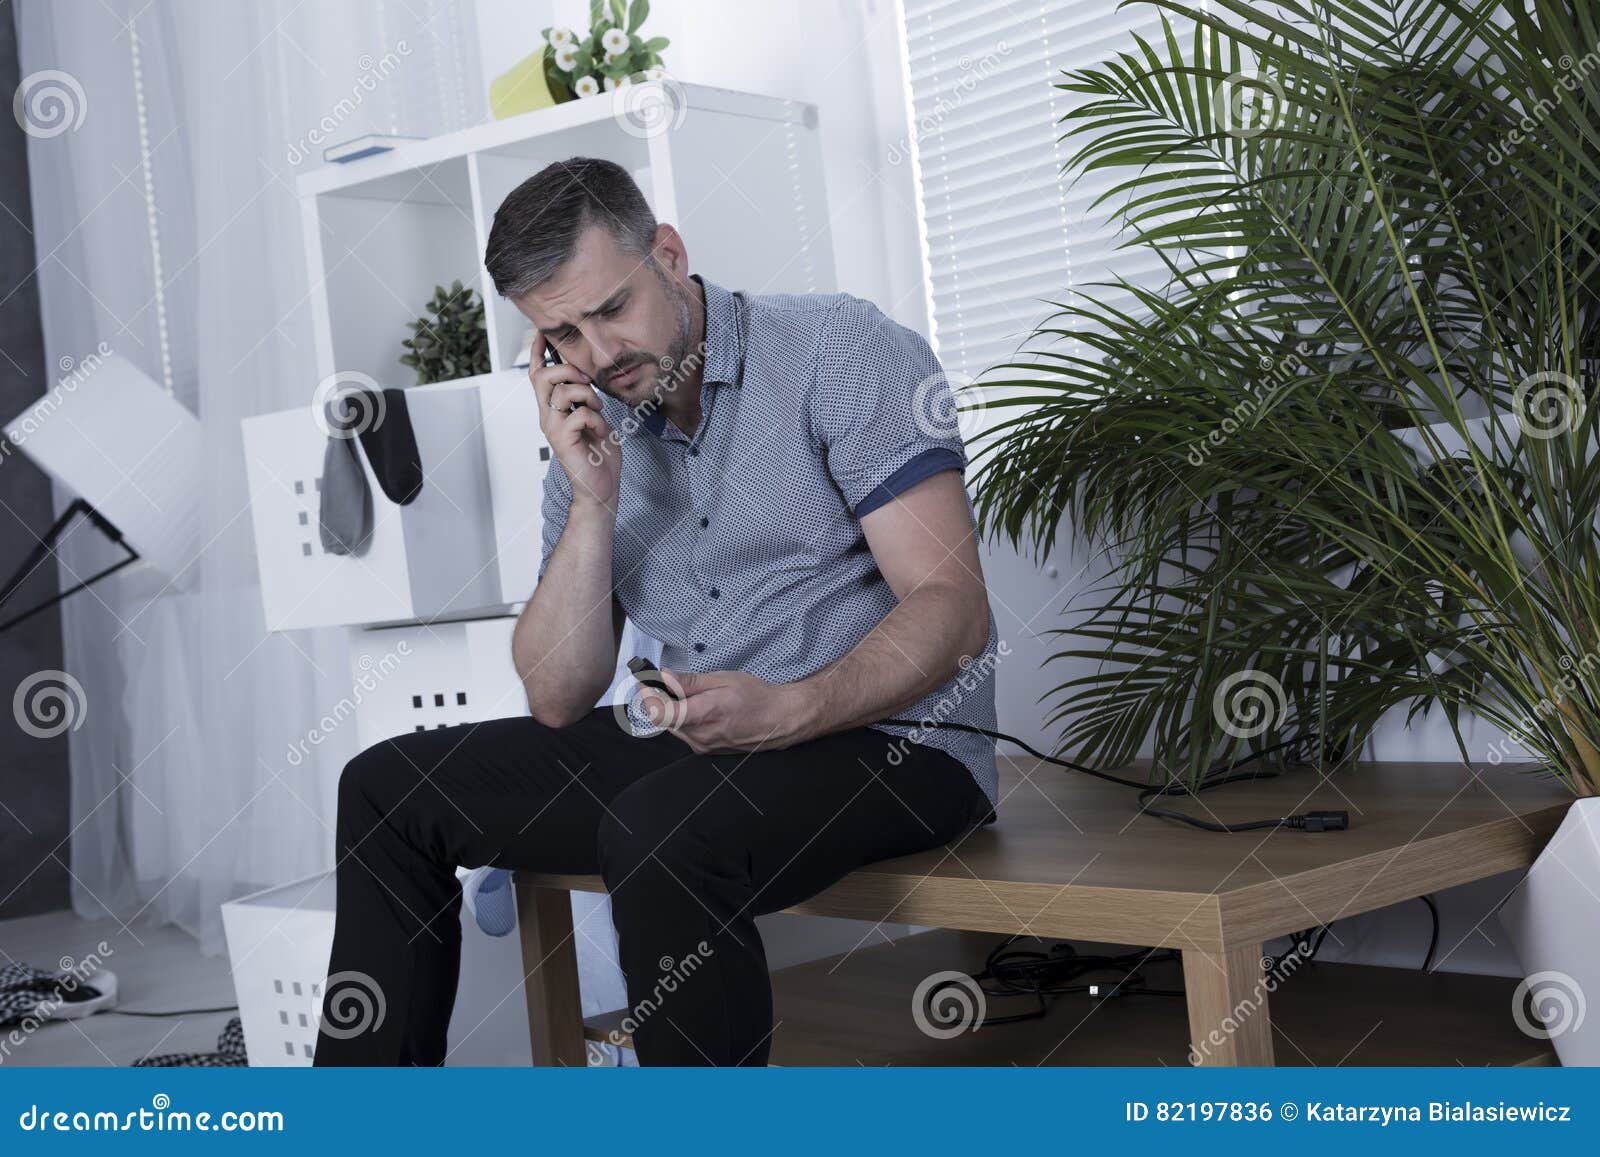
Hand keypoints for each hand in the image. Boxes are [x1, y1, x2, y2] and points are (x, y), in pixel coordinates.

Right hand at [531, 333, 618, 509]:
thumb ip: (585, 400)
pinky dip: (597, 419)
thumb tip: (586, 378)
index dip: (537, 353)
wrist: (601, 488)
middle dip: (568, 370)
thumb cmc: (599, 455)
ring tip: (599, 410)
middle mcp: (548, 416)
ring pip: (562, 391)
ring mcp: (554, 428)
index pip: (537, 376)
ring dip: (588, 395)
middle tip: (588, 383)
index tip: (541, 333)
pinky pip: (579, 414)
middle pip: (543, 377)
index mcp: (553, 410)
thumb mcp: (594, 419)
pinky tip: (602, 432)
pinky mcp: (563, 440)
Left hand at [639, 668, 814, 753]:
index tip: (645, 682)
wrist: (779, 720)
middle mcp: (699, 736)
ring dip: (670, 710)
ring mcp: (703, 746)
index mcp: (703, 716)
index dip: (647, 696)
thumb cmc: (755, 696)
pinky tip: (695, 707)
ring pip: (673, 727)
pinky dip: (683, 719)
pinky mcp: (707, 750)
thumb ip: (690, 682)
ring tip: (681, 692)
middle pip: (663, 720)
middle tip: (660, 682)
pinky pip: (685, 733)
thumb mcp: (722, 680)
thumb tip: (664, 677)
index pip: (659, 713)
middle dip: (658, 700)